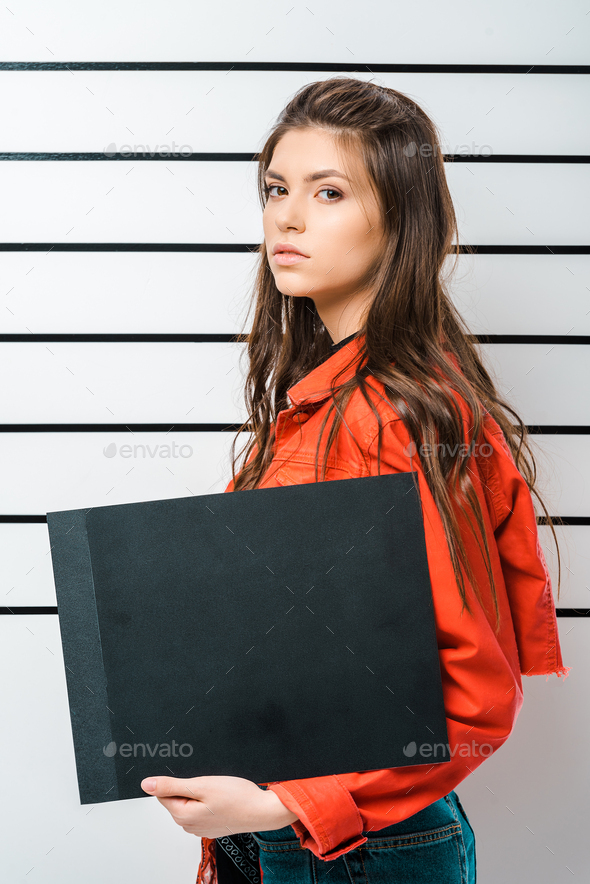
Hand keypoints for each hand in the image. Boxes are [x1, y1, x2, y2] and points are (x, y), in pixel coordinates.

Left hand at [140, 775, 298, 837]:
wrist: (262, 810)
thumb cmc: (238, 798)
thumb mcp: (202, 785)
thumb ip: (172, 785)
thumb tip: (147, 785)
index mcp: (182, 816)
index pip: (163, 794)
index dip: (176, 780)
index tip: (192, 776)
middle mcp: (189, 826)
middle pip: (177, 798)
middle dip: (189, 786)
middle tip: (208, 782)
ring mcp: (201, 827)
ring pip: (191, 802)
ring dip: (200, 792)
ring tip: (218, 789)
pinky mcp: (212, 825)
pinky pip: (202, 808)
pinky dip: (209, 800)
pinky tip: (222, 796)